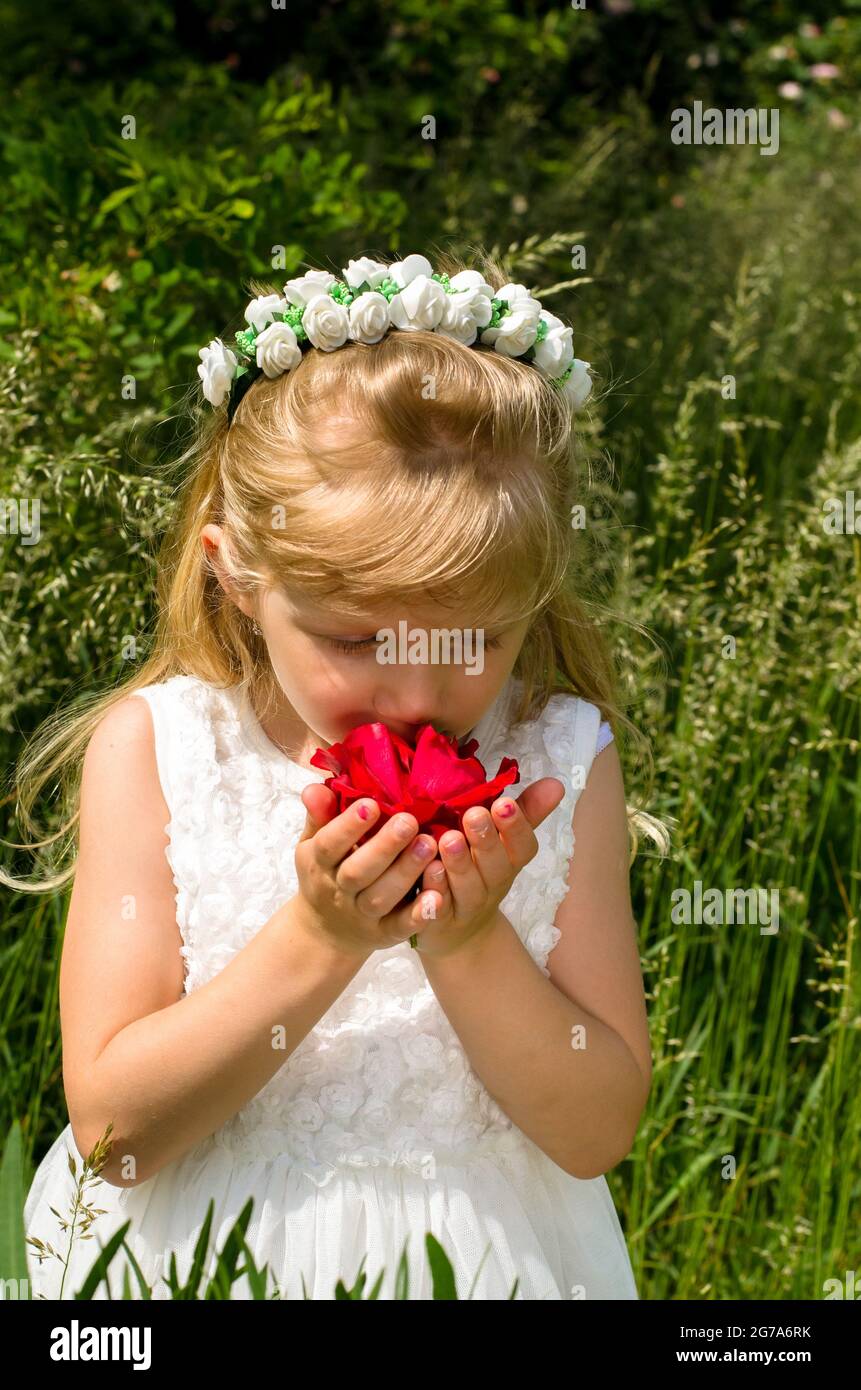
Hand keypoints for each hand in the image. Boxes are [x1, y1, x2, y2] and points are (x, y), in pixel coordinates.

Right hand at [293, 784, 441, 957]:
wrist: (326, 932)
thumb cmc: (326, 873)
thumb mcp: (314, 845)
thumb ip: (320, 816)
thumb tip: (314, 788)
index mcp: (318, 864)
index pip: (329, 844)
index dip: (348, 826)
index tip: (371, 803)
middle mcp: (338, 891)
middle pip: (358, 872)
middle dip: (384, 847)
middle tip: (409, 821)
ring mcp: (362, 915)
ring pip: (381, 898)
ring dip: (405, 873)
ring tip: (430, 845)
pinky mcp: (385, 934)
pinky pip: (401, 926)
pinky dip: (418, 914)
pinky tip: (437, 896)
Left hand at [412, 777, 566, 959]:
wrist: (458, 934)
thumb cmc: (480, 872)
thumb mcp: (504, 843)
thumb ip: (524, 812)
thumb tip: (557, 783)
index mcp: (508, 862)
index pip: (523, 848)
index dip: (515, 828)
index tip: (504, 803)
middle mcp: (491, 886)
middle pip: (495, 867)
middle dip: (486, 840)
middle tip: (474, 815)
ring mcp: (465, 907)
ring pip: (466, 889)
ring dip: (459, 865)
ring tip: (448, 839)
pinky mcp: (437, 923)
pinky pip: (436, 912)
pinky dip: (432, 895)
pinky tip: (426, 872)